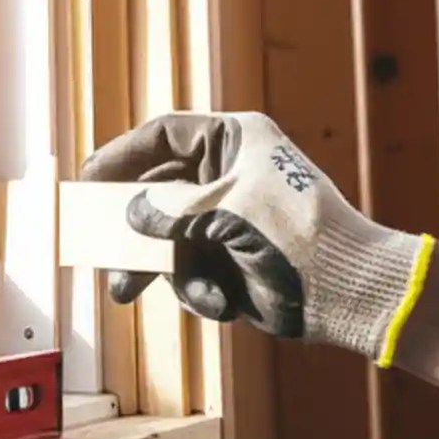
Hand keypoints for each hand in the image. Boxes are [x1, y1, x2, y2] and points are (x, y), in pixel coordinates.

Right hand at [80, 111, 432, 362]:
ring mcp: (230, 219)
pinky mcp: (233, 260)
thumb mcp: (221, 210)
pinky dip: (198, 289)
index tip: (87, 179)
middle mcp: (229, 175)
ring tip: (124, 292)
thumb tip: (128, 216)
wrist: (351, 292)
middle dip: (129, 224)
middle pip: (157, 191)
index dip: (120, 155)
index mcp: (234, 141)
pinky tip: (220, 302)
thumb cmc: (296, 232)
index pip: (163, 136)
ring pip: (167, 238)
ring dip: (153, 268)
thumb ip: (165, 210)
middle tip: (93, 240)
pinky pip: (191, 270)